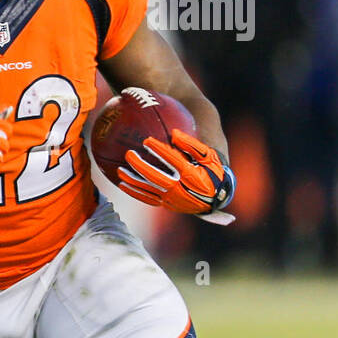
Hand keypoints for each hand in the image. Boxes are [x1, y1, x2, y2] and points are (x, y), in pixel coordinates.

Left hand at [118, 128, 235, 221]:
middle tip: (129, 154)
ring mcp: (172, 198)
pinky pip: (147, 199)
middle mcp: (180, 188)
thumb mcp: (208, 156)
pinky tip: (123, 184)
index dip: (158, 150)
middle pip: (155, 176)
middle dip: (140, 166)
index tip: (146, 141)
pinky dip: (134, 192)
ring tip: (119, 170)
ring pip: (149, 189)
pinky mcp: (167, 204)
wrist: (217, 196)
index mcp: (190, 174)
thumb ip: (192, 144)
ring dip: (133, 180)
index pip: (172, 160)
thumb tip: (174, 133)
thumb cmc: (212, 171)